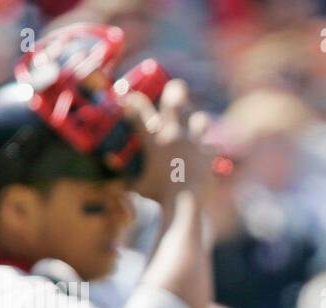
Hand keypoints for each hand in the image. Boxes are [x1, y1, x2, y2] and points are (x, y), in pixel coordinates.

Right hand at [122, 78, 210, 202]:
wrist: (184, 203)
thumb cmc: (157, 195)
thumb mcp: (136, 186)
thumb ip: (126, 179)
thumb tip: (113, 178)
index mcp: (153, 139)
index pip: (138, 110)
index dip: (132, 101)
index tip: (129, 99)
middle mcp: (174, 135)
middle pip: (175, 103)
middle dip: (175, 91)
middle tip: (177, 85)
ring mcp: (193, 144)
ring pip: (199, 121)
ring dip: (197, 120)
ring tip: (198, 119)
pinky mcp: (208, 156)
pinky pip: (212, 148)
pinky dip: (210, 150)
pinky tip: (211, 150)